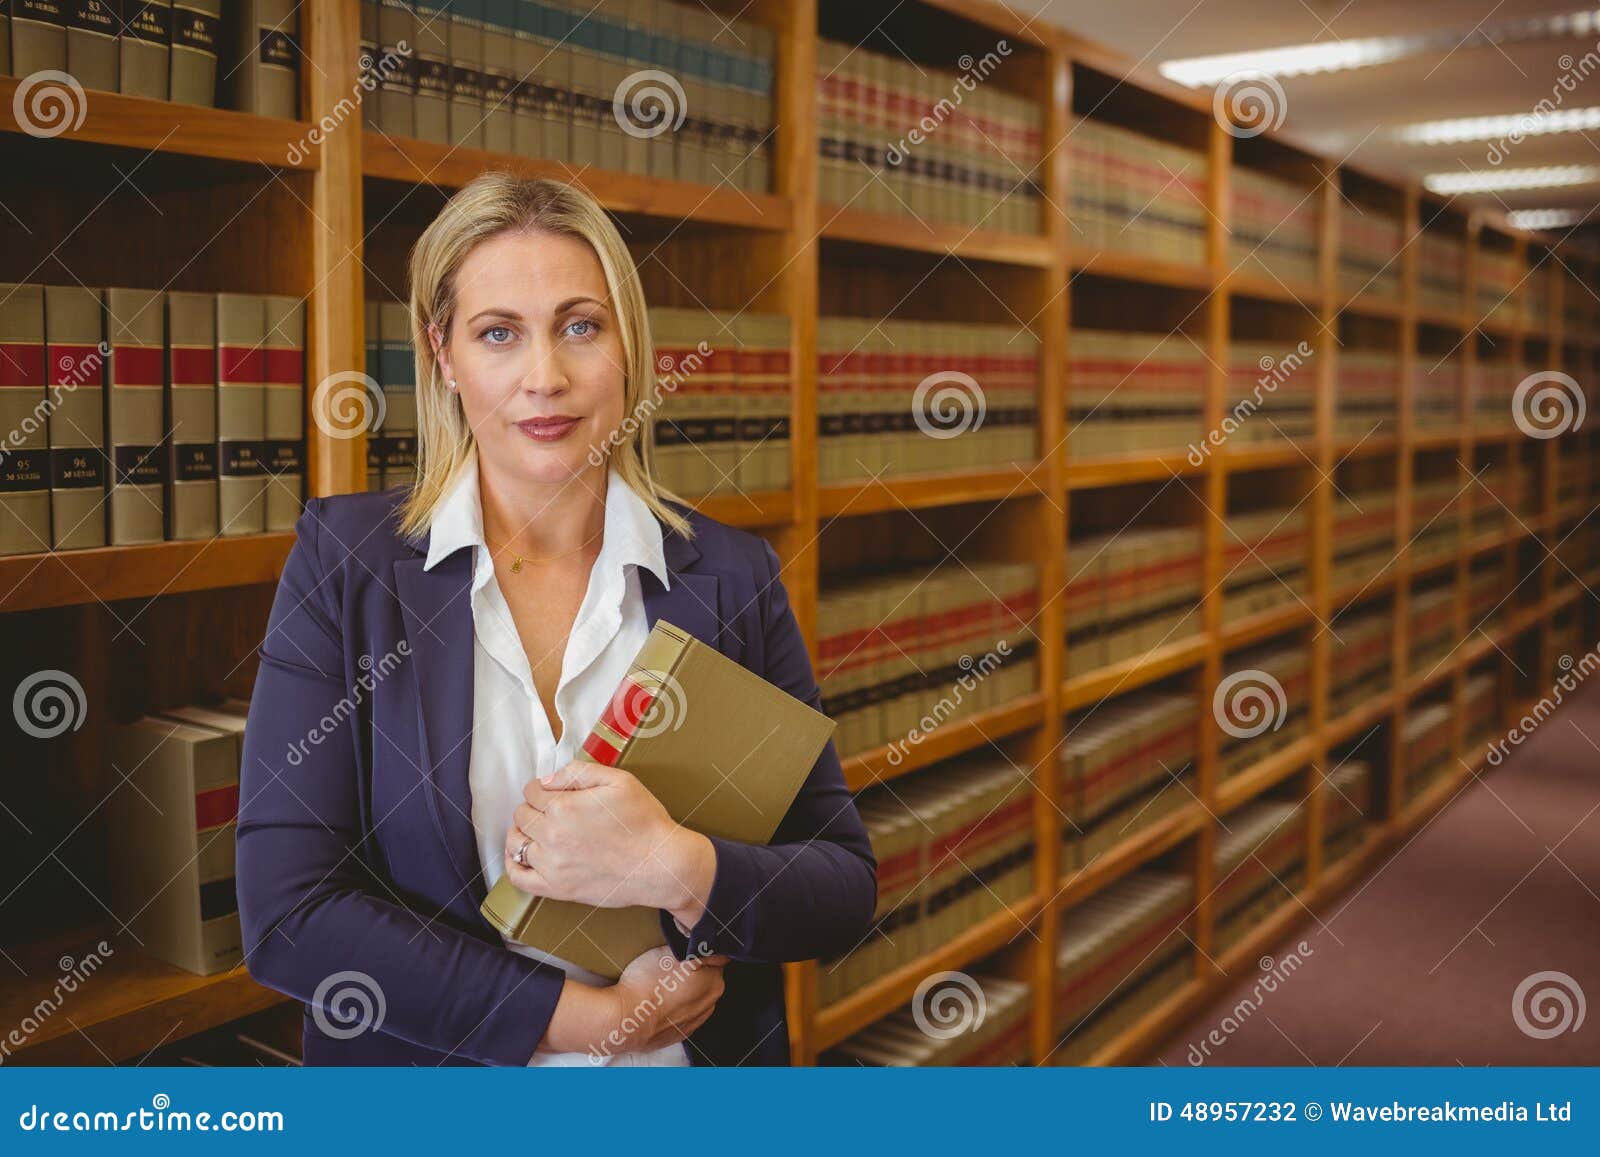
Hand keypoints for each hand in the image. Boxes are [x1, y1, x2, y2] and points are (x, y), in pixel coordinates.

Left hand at [503, 760, 716, 926]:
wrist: (660, 864)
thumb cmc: (644, 822)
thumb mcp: (619, 781)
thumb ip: (579, 772)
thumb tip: (548, 779)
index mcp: (564, 807)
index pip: (531, 791)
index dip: (540, 788)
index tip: (551, 792)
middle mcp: (552, 836)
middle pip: (521, 815)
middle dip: (532, 808)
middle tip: (548, 810)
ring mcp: (552, 865)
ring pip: (515, 843)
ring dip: (521, 832)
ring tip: (535, 830)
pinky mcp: (557, 889)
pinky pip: (519, 878)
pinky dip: (513, 865)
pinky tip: (521, 856)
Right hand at [537, 944, 728, 1059]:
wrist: (623, 1020)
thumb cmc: (645, 985)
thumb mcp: (672, 952)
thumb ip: (698, 947)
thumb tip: (711, 942)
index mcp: (715, 982)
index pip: (715, 958)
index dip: (697, 950)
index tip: (683, 948)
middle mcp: (709, 1004)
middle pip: (705, 977)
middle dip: (691, 969)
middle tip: (667, 964)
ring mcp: (693, 1022)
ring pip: (692, 996)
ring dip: (681, 989)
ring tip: (659, 983)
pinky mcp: (677, 1034)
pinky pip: (678, 1014)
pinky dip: (671, 1007)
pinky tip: (656, 1000)